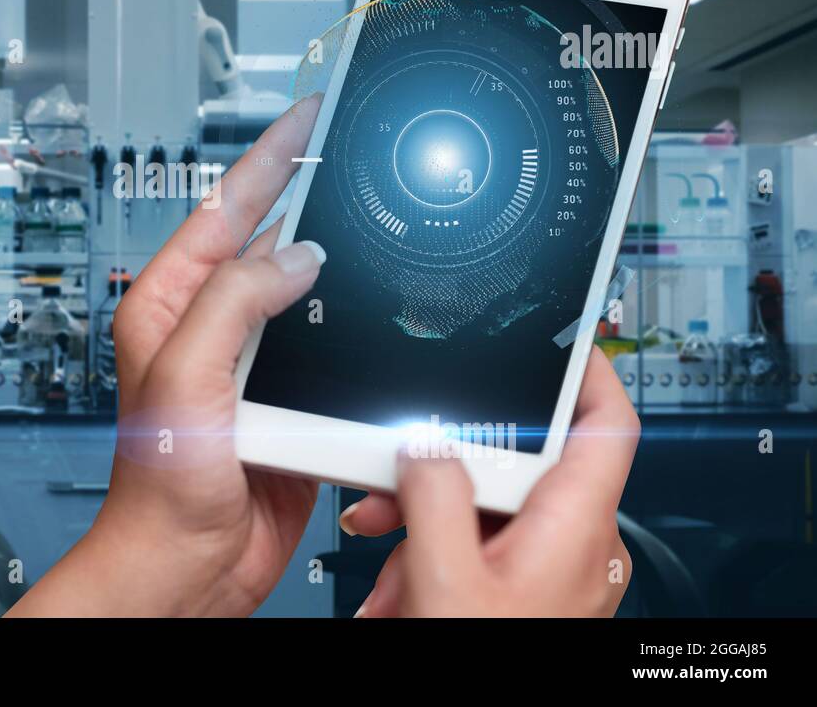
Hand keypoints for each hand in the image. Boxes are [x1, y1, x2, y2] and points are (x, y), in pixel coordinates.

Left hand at [8, 95, 325, 616]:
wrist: (188, 566)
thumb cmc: (157, 486)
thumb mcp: (186, 377)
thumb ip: (234, 303)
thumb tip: (293, 255)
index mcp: (169, 305)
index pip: (224, 210)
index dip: (268, 159)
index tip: (306, 118)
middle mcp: (210, 327)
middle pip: (271, 242)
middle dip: (312, 200)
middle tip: (356, 156)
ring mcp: (252, 363)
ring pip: (306, 294)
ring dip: (338, 269)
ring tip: (375, 222)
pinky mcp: (289, 402)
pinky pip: (328, 348)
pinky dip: (352, 328)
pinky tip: (374, 311)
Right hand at [345, 346, 639, 616]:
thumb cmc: (483, 666)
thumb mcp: (443, 578)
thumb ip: (435, 496)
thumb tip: (424, 444)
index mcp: (576, 530)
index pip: (606, 424)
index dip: (588, 370)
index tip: (558, 335)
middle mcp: (577, 548)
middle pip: (515, 466)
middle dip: (441, 477)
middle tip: (394, 497)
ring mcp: (554, 572)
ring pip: (488, 509)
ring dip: (427, 530)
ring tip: (395, 579)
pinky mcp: (531, 593)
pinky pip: (483, 547)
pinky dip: (438, 559)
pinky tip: (404, 592)